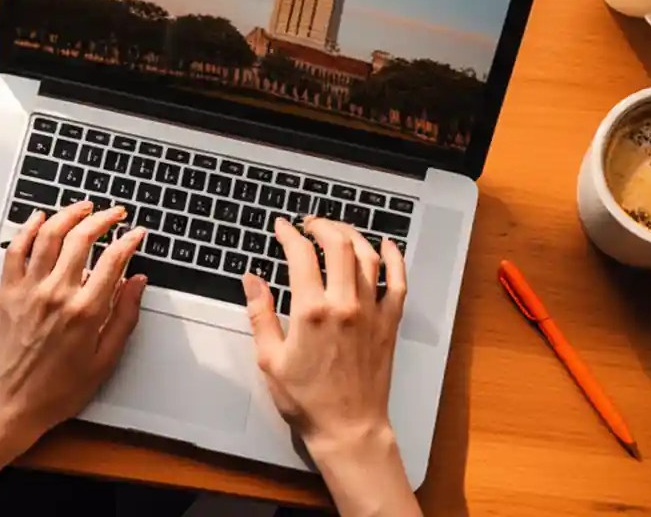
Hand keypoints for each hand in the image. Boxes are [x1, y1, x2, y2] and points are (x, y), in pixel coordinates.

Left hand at [0, 202, 147, 451]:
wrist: (9, 402)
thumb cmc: (57, 389)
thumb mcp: (104, 360)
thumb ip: (124, 317)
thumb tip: (138, 282)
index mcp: (85, 312)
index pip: (113, 260)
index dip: (129, 240)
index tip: (137, 233)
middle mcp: (57, 294)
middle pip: (82, 238)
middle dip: (103, 219)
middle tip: (114, 214)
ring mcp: (29, 289)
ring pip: (49, 235)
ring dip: (68, 214)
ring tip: (83, 207)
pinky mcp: (7, 291)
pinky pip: (16, 249)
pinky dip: (28, 228)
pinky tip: (39, 218)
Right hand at [242, 216, 406, 454]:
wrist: (348, 427)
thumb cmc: (307, 400)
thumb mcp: (270, 359)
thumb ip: (260, 314)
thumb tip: (251, 280)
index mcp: (310, 312)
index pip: (300, 255)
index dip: (289, 234)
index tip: (282, 227)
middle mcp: (344, 305)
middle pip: (338, 244)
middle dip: (321, 225)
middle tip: (309, 224)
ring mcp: (371, 311)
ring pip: (367, 256)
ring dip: (352, 234)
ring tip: (337, 230)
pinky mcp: (389, 322)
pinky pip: (398, 281)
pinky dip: (394, 258)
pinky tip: (386, 245)